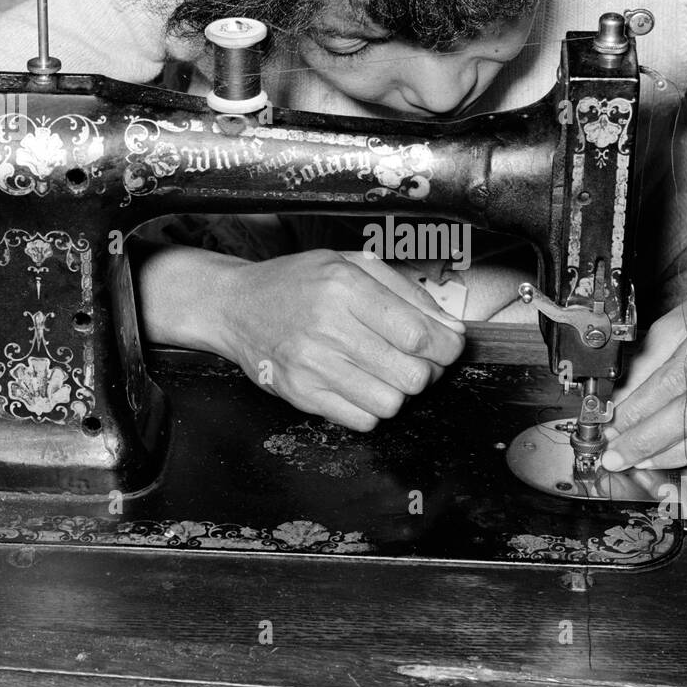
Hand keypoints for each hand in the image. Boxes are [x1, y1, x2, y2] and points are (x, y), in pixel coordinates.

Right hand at [217, 249, 465, 430]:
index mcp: (345, 286)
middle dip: (427, 371)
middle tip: (417, 360)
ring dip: (399, 392)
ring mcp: (311, 365)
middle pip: (411, 375)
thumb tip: (451, 329)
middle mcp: (327, 326)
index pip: (419, 334)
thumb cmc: (298, 282)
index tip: (448, 346)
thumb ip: (407, 294)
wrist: (236, 306)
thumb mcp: (353, 265)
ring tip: (386, 372)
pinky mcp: (301, 394)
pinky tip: (361, 385)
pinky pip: (362, 420)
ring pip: (391, 403)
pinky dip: (372, 408)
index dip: (447, 347)